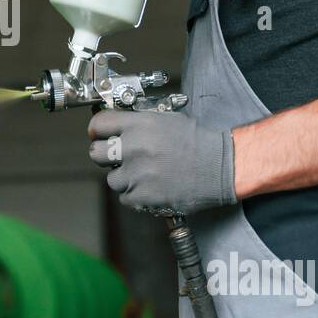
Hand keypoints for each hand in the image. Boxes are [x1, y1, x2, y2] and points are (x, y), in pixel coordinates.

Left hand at [87, 109, 236, 216]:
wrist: (221, 167)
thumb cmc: (198, 142)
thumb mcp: (167, 119)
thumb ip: (139, 122)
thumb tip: (118, 125)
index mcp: (139, 125)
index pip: (98, 124)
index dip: (96, 130)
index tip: (98, 135)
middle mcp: (133, 148)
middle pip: (96, 153)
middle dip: (105, 155)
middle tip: (117, 157)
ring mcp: (137, 174)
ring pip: (111, 179)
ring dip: (124, 177)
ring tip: (145, 173)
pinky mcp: (143, 197)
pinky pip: (125, 197)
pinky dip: (135, 194)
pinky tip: (152, 186)